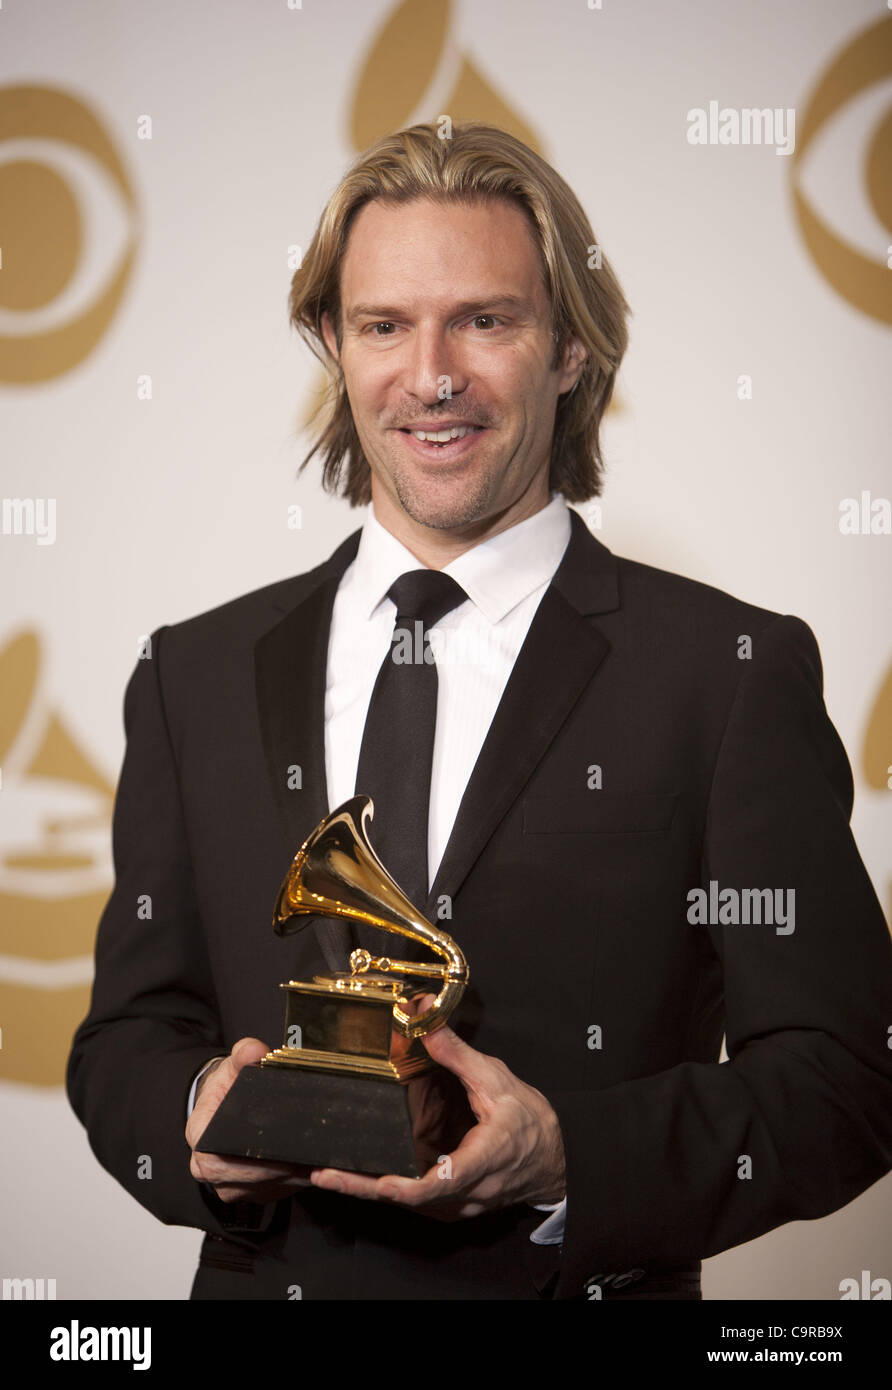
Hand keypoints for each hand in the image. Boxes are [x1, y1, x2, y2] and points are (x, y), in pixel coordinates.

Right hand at [186, 1037, 313, 1203]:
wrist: (220, 1109)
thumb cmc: (225, 1090)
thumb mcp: (232, 1067)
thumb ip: (244, 1055)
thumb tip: (253, 1049)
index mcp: (202, 1141)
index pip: (231, 1155)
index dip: (262, 1153)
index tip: (290, 1141)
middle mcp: (212, 1173)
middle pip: (257, 1175)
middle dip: (287, 1163)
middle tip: (316, 1146)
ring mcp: (232, 1188)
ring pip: (272, 1187)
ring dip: (297, 1173)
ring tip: (318, 1152)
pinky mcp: (252, 1196)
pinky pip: (279, 1191)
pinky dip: (298, 1178)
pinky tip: (313, 1161)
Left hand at [310, 1005, 566, 1219]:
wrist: (560, 1160)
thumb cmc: (533, 1122)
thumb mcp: (497, 1079)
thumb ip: (456, 1053)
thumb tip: (423, 1019)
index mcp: (480, 1162)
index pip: (438, 1184)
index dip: (404, 1186)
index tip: (375, 1180)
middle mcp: (466, 1193)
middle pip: (409, 1199)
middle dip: (363, 1188)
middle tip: (323, 1175)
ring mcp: (460, 1204)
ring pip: (409, 1205)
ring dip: (370, 1191)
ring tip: (330, 1175)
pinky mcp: (455, 1204)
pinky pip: (418, 1202)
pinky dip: (388, 1190)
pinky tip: (363, 1176)